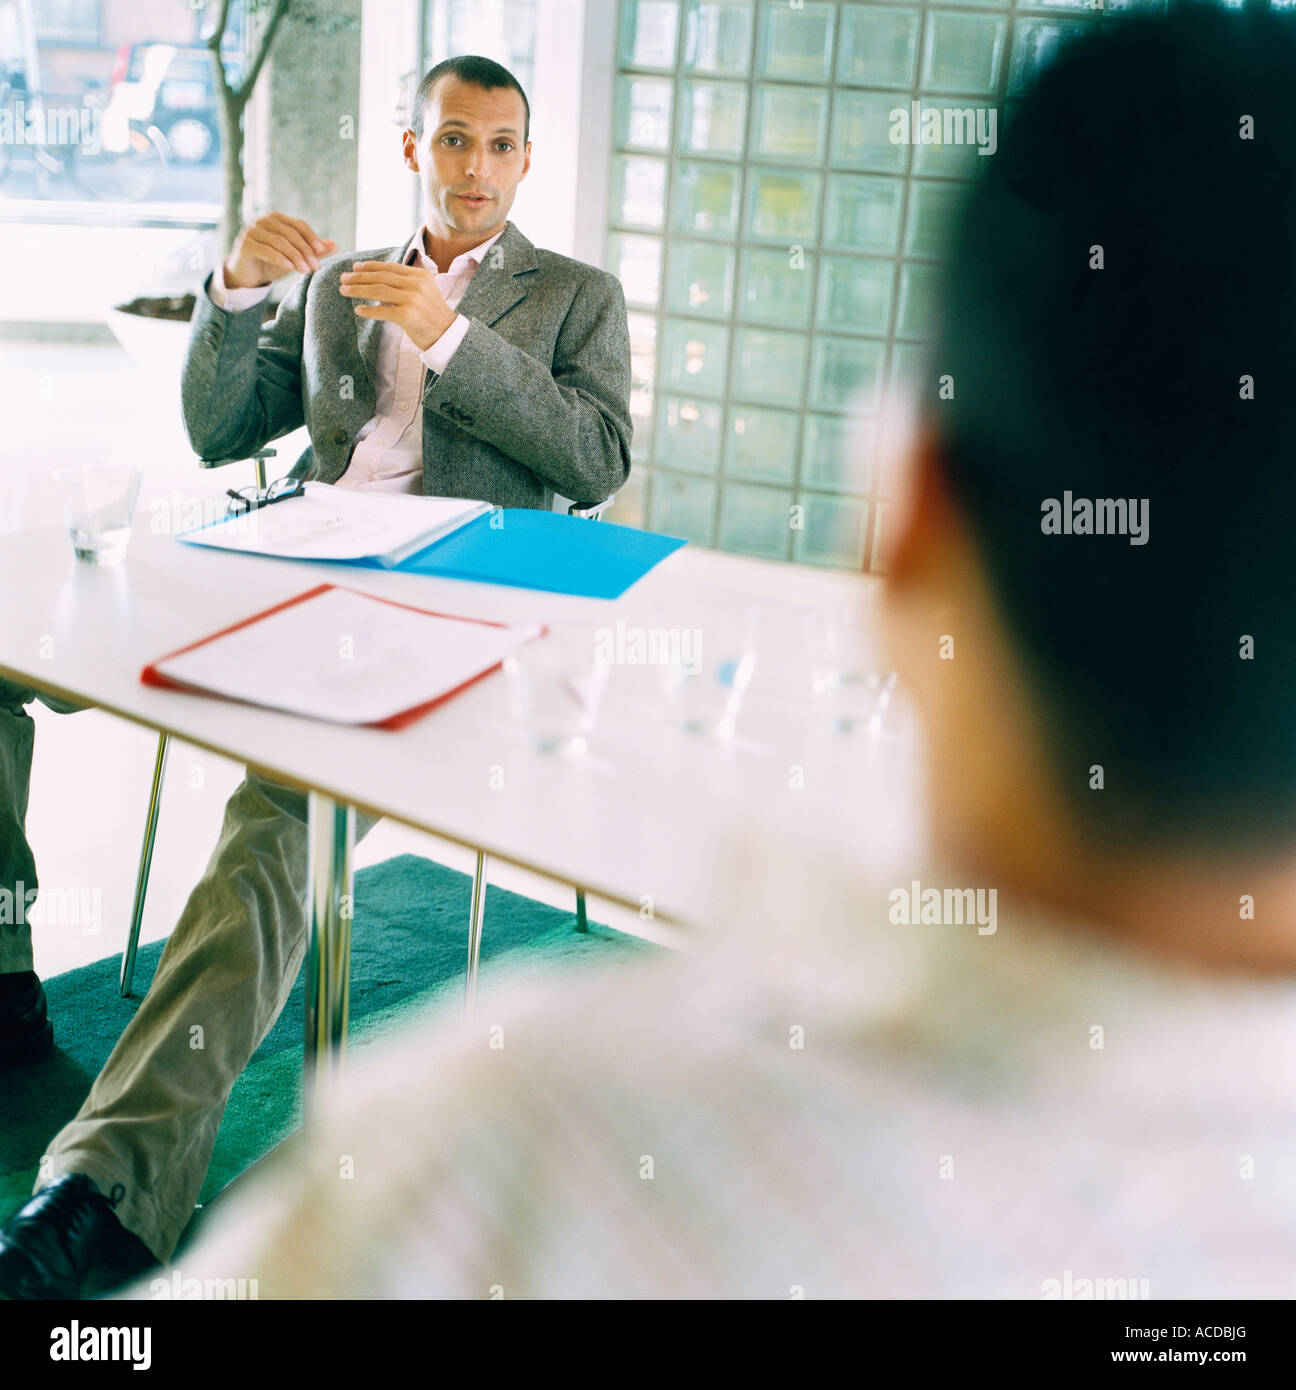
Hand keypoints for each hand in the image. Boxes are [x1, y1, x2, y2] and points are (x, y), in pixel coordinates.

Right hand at [224, 212, 337, 287]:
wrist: (247, 275)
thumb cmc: (271, 264)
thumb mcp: (294, 257)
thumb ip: (312, 250)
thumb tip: (335, 244)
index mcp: (275, 218)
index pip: (298, 225)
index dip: (312, 238)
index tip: (323, 252)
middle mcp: (262, 220)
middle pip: (290, 233)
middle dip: (305, 251)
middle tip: (315, 267)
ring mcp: (251, 230)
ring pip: (280, 242)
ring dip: (295, 257)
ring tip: (305, 271)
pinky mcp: (245, 244)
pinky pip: (266, 250)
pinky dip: (279, 259)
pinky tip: (289, 268)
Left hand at [338, 262, 456, 351]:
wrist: (447, 336)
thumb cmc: (433, 316)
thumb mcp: (425, 291)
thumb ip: (408, 282)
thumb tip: (379, 278)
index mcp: (420, 275)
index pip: (390, 268)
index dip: (370, 266)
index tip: (356, 267)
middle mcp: (416, 284)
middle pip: (381, 277)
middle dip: (359, 277)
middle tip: (343, 278)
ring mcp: (412, 299)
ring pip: (378, 291)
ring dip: (358, 290)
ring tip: (344, 290)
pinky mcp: (407, 316)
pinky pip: (382, 311)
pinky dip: (368, 310)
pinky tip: (358, 310)